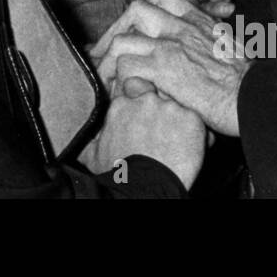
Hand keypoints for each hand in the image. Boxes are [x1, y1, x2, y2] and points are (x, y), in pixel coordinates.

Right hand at [80, 92, 206, 189]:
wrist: (142, 187)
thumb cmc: (116, 175)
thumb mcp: (92, 154)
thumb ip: (90, 136)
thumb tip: (77, 135)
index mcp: (121, 105)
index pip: (134, 88)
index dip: (140, 102)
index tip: (143, 117)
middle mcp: (145, 100)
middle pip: (157, 94)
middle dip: (160, 108)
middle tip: (161, 130)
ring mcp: (169, 107)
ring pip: (178, 107)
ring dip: (178, 121)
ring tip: (175, 143)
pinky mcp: (191, 119)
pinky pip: (198, 121)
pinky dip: (196, 133)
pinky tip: (188, 148)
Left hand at [91, 0, 247, 136]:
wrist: (261, 96)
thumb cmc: (253, 80)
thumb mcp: (234, 49)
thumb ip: (213, 42)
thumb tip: (206, 52)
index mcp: (200, 21)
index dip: (143, 10)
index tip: (134, 28)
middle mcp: (183, 28)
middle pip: (136, 9)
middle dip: (117, 29)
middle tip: (108, 51)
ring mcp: (171, 46)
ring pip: (123, 37)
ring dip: (109, 57)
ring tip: (104, 74)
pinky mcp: (165, 69)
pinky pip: (126, 65)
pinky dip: (118, 78)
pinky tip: (119, 90)